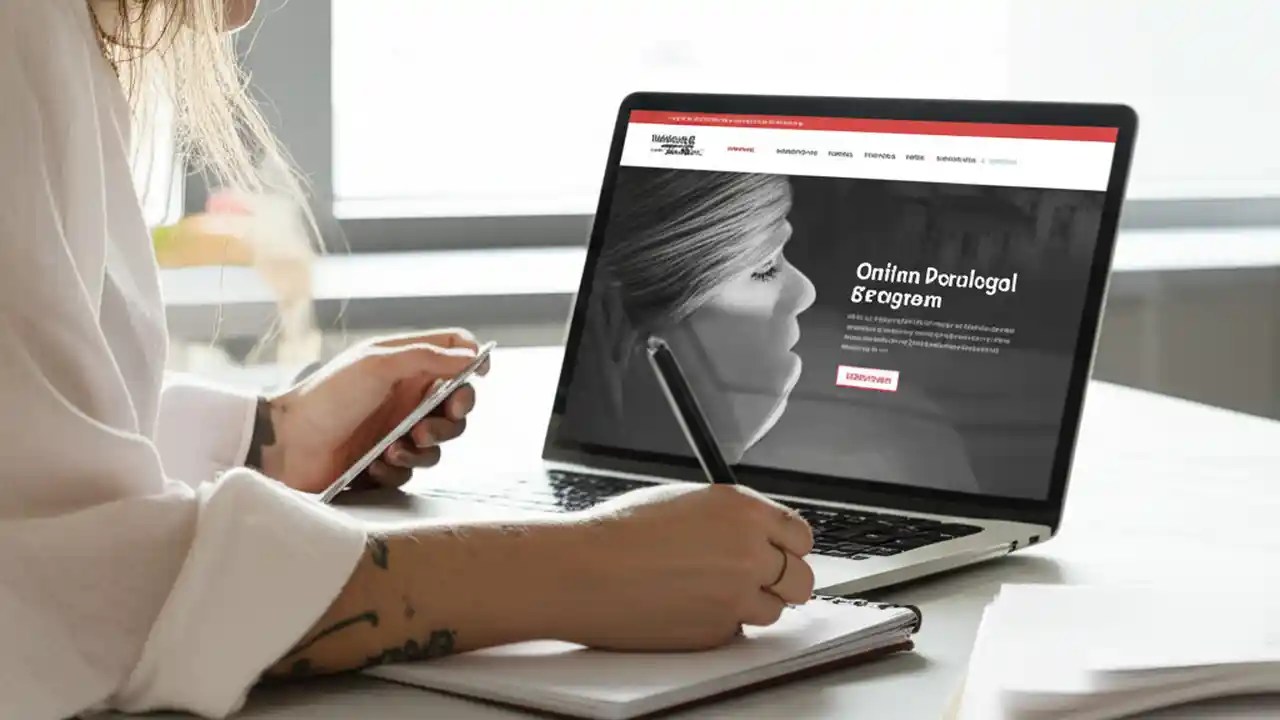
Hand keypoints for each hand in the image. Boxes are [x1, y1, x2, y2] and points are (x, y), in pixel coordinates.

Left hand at [251, 329, 488, 492]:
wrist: (287, 444)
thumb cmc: (328, 395)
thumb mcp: (377, 364)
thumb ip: (426, 356)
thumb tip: (471, 355)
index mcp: (406, 364)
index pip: (453, 352)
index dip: (473, 359)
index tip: (479, 373)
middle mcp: (407, 395)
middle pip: (457, 404)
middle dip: (452, 417)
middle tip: (430, 425)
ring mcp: (398, 429)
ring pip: (440, 442)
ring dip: (424, 447)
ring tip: (395, 448)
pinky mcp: (387, 460)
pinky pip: (414, 468)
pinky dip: (400, 468)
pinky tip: (376, 464)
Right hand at [559, 483, 815, 650]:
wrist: (582, 571)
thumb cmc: (618, 532)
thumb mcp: (685, 500)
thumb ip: (731, 517)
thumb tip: (757, 532)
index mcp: (743, 510)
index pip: (801, 535)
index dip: (788, 546)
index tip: (778, 552)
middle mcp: (748, 552)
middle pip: (802, 579)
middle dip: (784, 581)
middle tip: (757, 580)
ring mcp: (735, 596)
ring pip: (773, 610)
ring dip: (751, 604)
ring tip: (709, 592)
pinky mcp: (716, 631)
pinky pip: (736, 630)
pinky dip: (719, 622)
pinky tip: (686, 606)